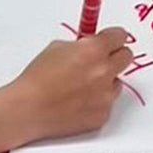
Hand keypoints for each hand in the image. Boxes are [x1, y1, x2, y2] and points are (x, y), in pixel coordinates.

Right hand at [9, 27, 133, 141]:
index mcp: (94, 50)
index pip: (120, 36)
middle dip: (114, 56)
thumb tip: (94, 44)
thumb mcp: (58, 47)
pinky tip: (77, 102)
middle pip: (126, 57)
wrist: (26, 109)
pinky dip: (96, 102)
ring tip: (81, 87)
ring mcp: (105, 96)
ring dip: (105, 82)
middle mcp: (104, 72)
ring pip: (116, 83)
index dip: (114, 37)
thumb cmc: (37, 78)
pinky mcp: (102, 115)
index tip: (112, 40)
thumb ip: (83, 44)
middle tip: (100, 61)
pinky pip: (106, 103)